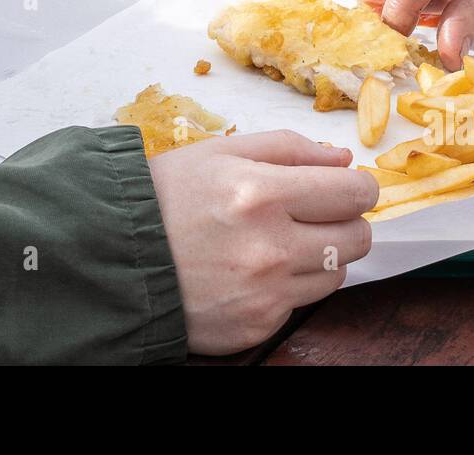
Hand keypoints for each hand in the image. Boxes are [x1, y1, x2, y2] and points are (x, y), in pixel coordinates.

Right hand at [149, 130, 376, 355]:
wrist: (116, 257)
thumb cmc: (167, 196)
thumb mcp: (221, 151)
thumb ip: (288, 148)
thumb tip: (342, 158)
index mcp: (260, 192)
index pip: (354, 192)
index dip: (356, 186)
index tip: (343, 186)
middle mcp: (268, 246)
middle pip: (358, 236)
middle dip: (345, 220)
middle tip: (314, 213)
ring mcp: (265, 292)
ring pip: (337, 272)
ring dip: (320, 254)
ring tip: (279, 240)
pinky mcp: (257, 326)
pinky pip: (303, 303)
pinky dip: (290, 285)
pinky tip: (256, 270)